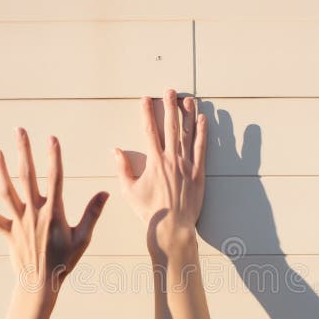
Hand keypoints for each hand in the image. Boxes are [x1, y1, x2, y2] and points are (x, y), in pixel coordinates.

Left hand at [0, 128, 108, 302]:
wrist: (40, 284)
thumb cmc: (65, 261)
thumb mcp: (83, 238)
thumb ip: (93, 213)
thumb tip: (104, 192)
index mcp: (53, 212)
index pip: (55, 178)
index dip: (54, 157)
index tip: (53, 138)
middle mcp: (33, 213)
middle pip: (27, 176)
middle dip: (23, 151)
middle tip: (19, 130)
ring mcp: (18, 222)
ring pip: (6, 191)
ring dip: (0, 170)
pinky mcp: (8, 232)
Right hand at [114, 88, 206, 257]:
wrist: (171, 227)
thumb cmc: (149, 212)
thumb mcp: (129, 191)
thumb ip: (122, 169)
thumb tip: (116, 151)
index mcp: (153, 162)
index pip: (149, 130)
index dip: (146, 112)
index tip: (145, 99)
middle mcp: (171, 159)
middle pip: (170, 126)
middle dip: (169, 106)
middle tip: (169, 91)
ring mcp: (186, 165)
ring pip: (188, 133)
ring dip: (187, 114)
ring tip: (187, 99)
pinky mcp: (199, 173)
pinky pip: (202, 148)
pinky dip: (203, 133)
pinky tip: (203, 120)